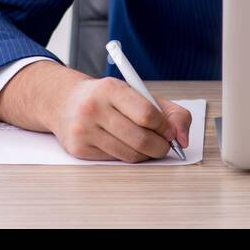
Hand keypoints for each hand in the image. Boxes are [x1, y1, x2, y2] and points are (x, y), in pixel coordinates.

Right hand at [52, 76, 191, 162]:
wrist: (67, 102)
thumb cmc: (108, 98)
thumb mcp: (137, 94)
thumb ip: (170, 112)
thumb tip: (183, 138)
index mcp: (111, 88)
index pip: (147, 114)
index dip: (165, 127)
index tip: (170, 132)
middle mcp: (94, 108)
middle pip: (140, 139)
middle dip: (160, 147)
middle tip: (164, 146)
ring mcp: (84, 130)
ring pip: (129, 154)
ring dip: (146, 154)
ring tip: (147, 146)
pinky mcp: (79, 149)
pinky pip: (115, 160)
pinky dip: (127, 156)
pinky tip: (125, 145)